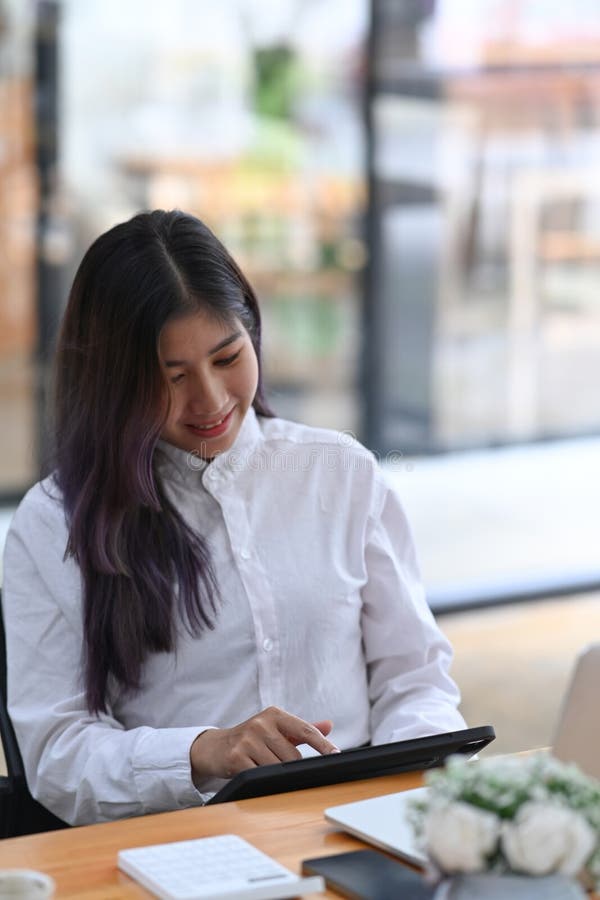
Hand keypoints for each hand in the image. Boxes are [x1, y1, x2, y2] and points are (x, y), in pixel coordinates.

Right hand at [190, 706, 338, 780]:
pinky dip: (261, 779)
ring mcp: (248, 740)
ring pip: (278, 768)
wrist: (214, 747)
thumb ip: (302, 729)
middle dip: (290, 766)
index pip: (305, 729)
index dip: (323, 744)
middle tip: (277, 763)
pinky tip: (254, 772)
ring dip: (275, 773)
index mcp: (274, 714)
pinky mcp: (237, 757)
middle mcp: (261, 723)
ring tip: (262, 765)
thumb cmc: (251, 738)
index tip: (337, 754)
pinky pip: (260, 775)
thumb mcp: (276, 729)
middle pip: (293, 756)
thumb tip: (329, 725)